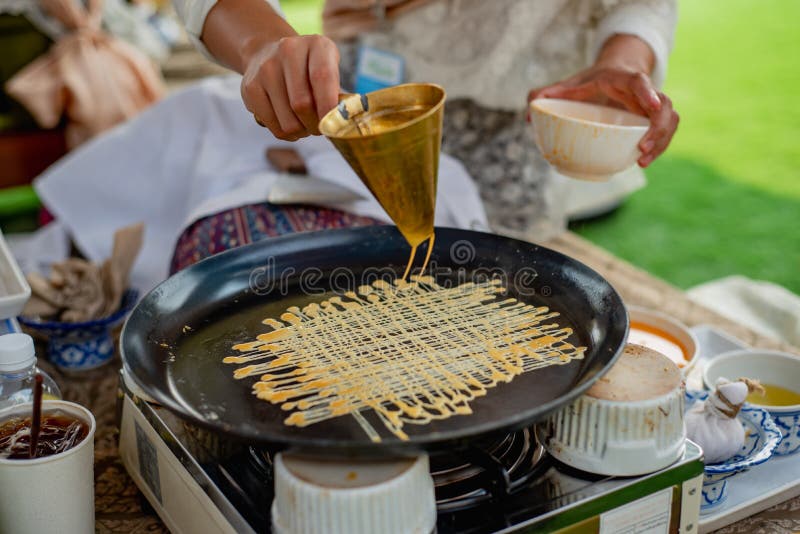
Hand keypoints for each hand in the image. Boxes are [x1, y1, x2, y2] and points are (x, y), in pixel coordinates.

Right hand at [241, 34, 339, 139]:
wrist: (268, 53)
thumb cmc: (308, 68)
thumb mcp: (329, 68)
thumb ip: (337, 93)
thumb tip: (340, 124)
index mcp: (316, 44)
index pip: (322, 77)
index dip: (328, 107)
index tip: (334, 125)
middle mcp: (288, 51)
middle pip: (302, 105)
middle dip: (315, 125)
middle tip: (320, 128)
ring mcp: (265, 69)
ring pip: (288, 122)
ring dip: (301, 132)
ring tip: (304, 124)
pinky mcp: (250, 88)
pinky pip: (273, 126)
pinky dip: (285, 133)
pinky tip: (289, 122)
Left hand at [528, 67, 678, 167]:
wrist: (613, 73)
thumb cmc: (590, 81)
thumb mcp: (568, 84)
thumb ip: (546, 93)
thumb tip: (528, 112)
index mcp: (622, 79)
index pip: (640, 82)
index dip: (648, 92)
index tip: (653, 106)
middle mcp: (644, 91)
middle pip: (664, 105)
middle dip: (658, 128)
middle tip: (642, 148)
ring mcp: (652, 105)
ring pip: (670, 120)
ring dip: (662, 141)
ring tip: (643, 161)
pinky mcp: (655, 119)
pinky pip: (667, 131)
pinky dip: (661, 147)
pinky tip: (644, 161)